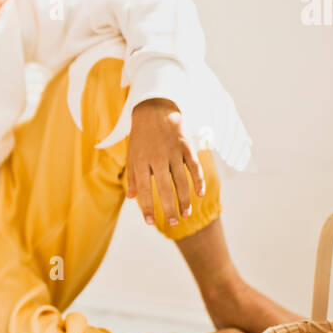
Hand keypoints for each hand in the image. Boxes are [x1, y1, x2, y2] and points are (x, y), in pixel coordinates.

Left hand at [125, 98, 205, 227]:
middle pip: (164, 188)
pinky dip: (198, 181)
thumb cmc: (141, 136)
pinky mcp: (186, 146)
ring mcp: (173, 152)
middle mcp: (157, 158)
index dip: (146, 207)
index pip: (144, 189)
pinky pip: (194, 166)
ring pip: (181, 180)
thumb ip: (133, 177)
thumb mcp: (133, 154)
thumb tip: (132, 198)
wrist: (154, 109)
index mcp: (141, 161)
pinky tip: (200, 195)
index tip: (149, 222)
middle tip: (172, 223)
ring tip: (185, 214)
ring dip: (184, 199)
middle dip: (168, 208)